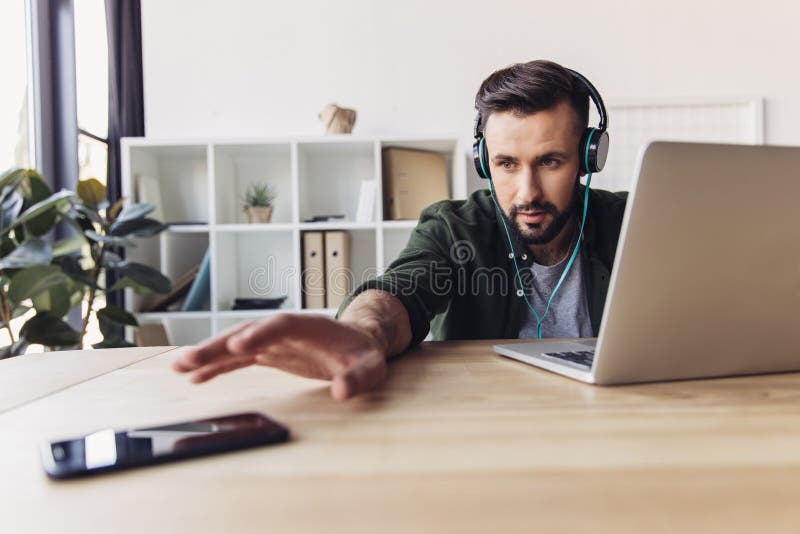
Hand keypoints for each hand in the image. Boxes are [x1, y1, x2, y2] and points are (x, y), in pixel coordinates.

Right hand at [172, 313, 387, 400]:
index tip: (240, 345)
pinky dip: (216, 367)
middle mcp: (286, 330)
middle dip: (220, 345)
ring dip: (208, 354)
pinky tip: (194, 377)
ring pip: (236, 344)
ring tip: (178, 367)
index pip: (283, 324)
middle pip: (248, 331)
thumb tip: (342, 392)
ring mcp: (274, 341)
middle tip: (191, 358)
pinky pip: (237, 359)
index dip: (261, 332)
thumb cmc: (364, 355)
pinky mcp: (269, 353)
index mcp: (312, 327)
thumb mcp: (371, 368)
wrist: (357, 344)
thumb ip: (359, 378)